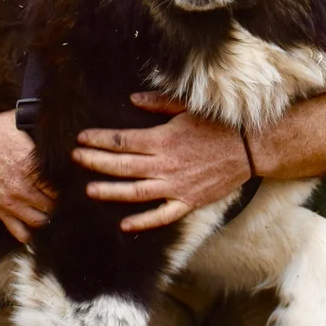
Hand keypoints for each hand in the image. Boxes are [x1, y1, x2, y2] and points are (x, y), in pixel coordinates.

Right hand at [0, 109, 55, 243]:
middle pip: (51, 206)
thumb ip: (40, 131)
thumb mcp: (20, 125)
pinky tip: (32, 224)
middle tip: (59, 197)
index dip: (66, 186)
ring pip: (38, 221)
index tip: (66, 183)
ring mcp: (9, 201)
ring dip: (46, 216)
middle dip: (58, 202)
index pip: (58, 187)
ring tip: (47, 208)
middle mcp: (21, 187)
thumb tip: (57, 127)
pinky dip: (28, 232)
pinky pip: (18, 231)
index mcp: (30, 167)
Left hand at [72, 91, 250, 231]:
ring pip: (135, 192)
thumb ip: (158, 104)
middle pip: (121, 165)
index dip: (99, 140)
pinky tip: (125, 225)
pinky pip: (161, 215)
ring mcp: (175, 186)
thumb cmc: (218, 125)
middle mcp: (164, 165)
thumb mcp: (187, 108)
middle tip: (76, 158)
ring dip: (110, 191)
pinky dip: (143, 222)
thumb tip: (133, 100)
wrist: (249, 148)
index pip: (121, 141)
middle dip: (95, 162)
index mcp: (162, 139)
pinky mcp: (188, 202)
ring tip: (89, 190)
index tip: (81, 139)